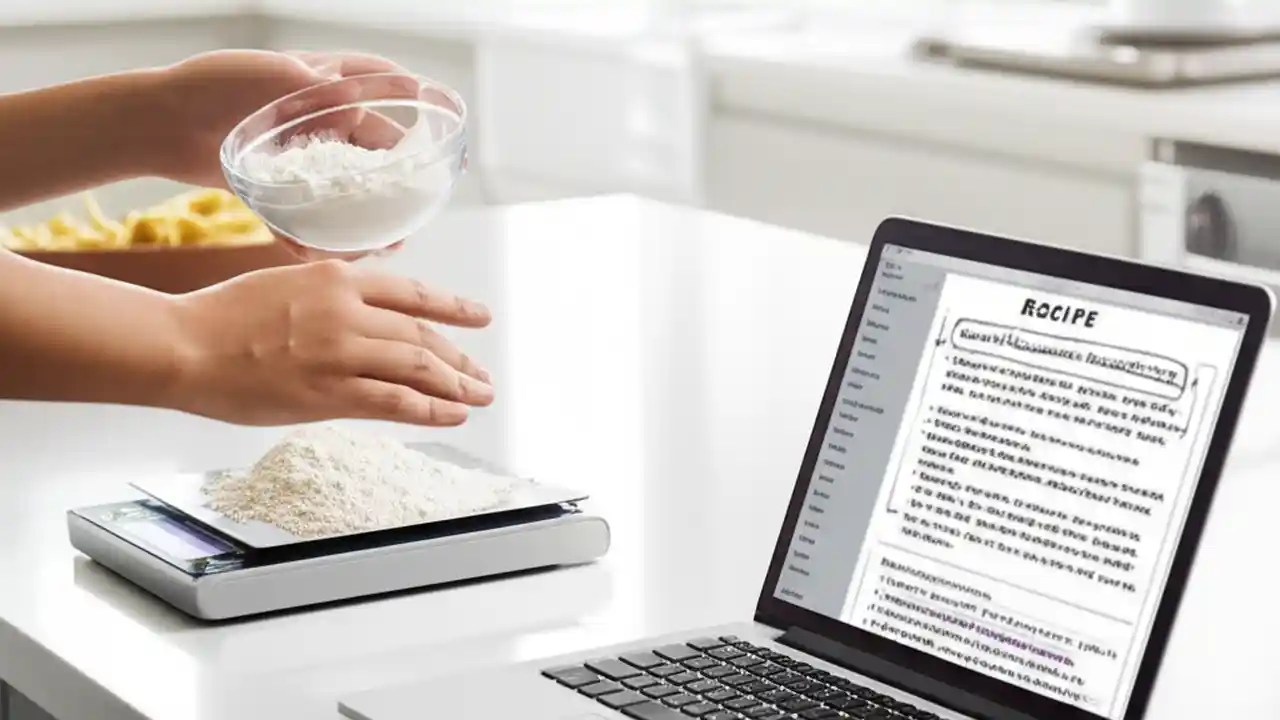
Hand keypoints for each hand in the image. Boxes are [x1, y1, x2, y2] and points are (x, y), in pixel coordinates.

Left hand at [151, 49, 411, 260]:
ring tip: (380, 246)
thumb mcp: (256, 72)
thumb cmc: (206, 84)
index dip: (413, 120)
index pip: (381, 102)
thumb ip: (301, 78)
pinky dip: (307, 237)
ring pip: (342, 191)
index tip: (440, 142)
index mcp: (322, 89)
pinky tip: (315, 258)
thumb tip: (342, 89)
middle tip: (413, 214)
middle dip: (394, 184)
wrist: (156, 120)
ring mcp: (296, 157)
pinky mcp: (272, 185)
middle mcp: (316, 123)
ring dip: (361, 220)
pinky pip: (299, 216)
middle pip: (370, 155)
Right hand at [170, 260, 493, 426]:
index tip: (479, 316)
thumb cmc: (223, 316)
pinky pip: (394, 401)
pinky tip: (451, 413)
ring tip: (479, 396)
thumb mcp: (286, 281)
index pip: (413, 292)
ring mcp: (341, 352)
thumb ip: (332, 292)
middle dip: (460, 356)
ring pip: (418, 366)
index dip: (452, 307)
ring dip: (456, 384)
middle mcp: (348, 311)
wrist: (183, 345)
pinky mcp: (329, 393)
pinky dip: (430, 408)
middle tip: (482, 373)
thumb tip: (366, 307)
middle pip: (422, 334)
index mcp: (337, 278)